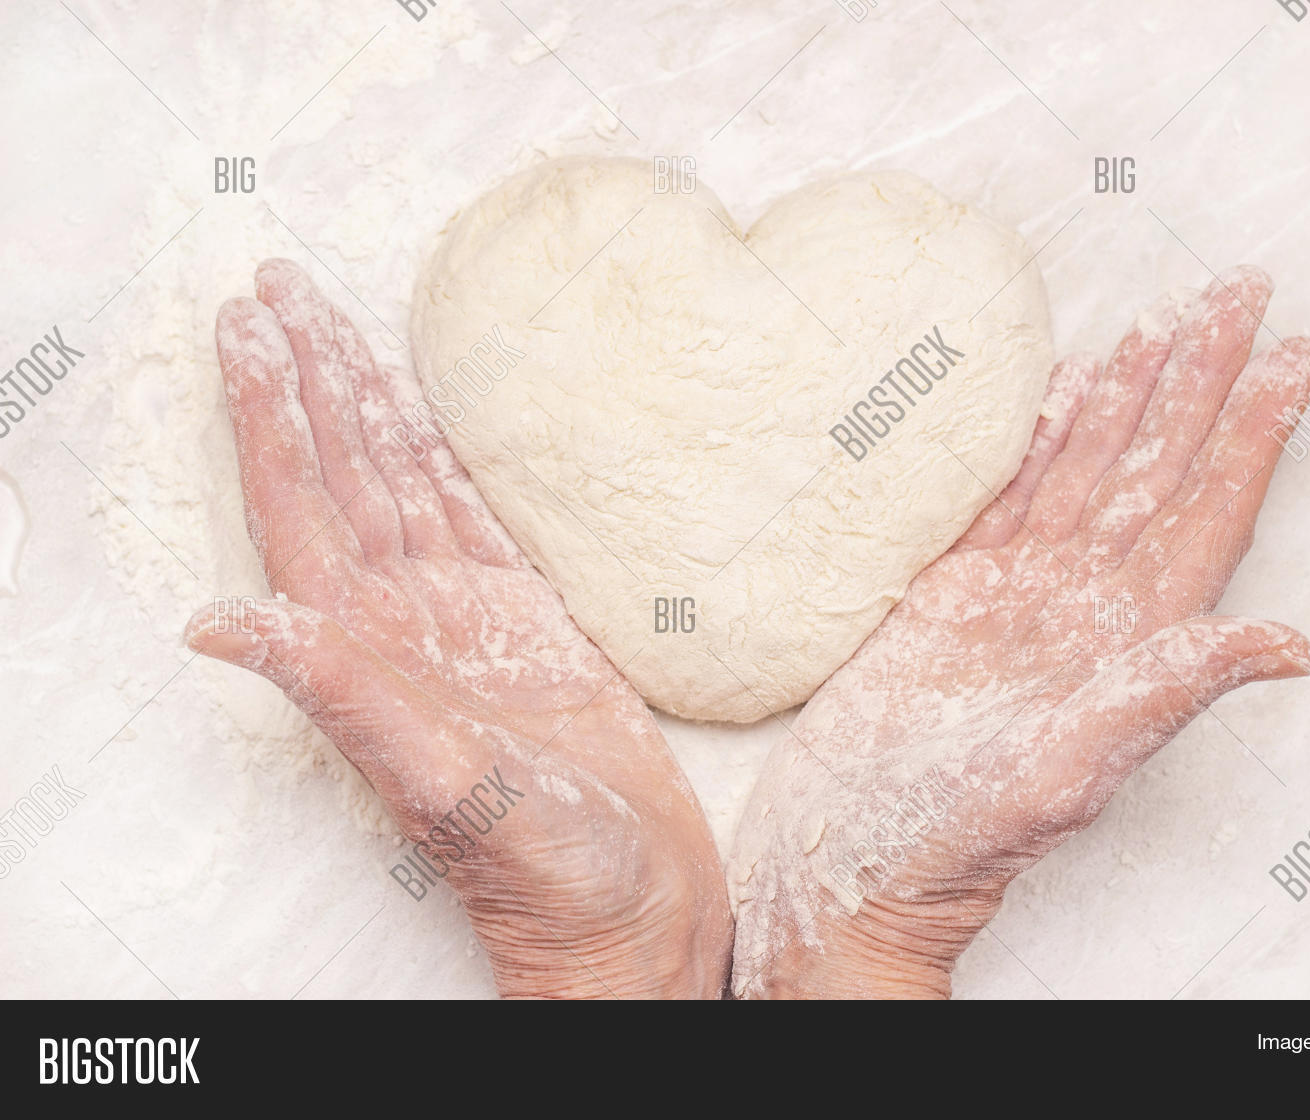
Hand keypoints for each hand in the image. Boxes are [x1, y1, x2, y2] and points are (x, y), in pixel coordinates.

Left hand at [186, 260, 730, 998]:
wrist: (629, 910)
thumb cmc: (543, 871)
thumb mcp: (440, 781)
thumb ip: (339, 695)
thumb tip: (215, 625)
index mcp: (366, 647)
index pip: (299, 503)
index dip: (269, 411)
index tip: (247, 324)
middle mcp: (401, 623)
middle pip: (339, 472)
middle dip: (307, 378)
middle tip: (278, 285)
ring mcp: (462, 622)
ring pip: (397, 486)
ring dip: (361, 405)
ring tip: (333, 325)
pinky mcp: (526, 627)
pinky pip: (470, 519)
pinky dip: (442, 460)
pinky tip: (425, 419)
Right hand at [727, 266, 1309, 997]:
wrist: (850, 858)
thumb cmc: (954, 837)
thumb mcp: (1068, 771)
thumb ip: (1162, 697)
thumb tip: (1286, 644)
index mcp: (1125, 637)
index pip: (1209, 509)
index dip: (1254, 430)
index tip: (1295, 352)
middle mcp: (1082, 605)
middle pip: (1157, 466)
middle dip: (1201, 378)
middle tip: (1237, 288)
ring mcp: (1018, 597)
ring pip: (1087, 469)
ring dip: (1130, 396)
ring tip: (1160, 322)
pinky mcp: (951, 597)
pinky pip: (1009, 496)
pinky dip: (1037, 441)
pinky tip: (1059, 396)